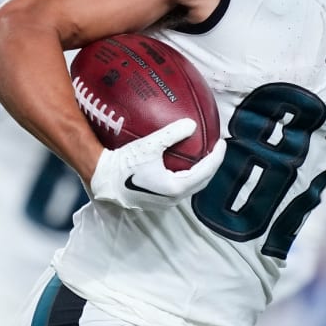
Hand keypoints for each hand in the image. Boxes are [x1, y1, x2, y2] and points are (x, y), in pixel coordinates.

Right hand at [88, 118, 225, 209]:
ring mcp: (164, 201)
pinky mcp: (155, 200)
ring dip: (199, 172)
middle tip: (216, 149)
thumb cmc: (124, 163)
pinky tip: (180, 162)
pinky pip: (178, 187)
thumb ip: (171, 134)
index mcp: (176, 188)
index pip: (206, 171)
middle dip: (211, 165)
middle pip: (201, 182)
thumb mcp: (149, 145)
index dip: (217, 157)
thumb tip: (192, 124)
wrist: (102, 179)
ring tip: (202, 155)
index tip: (222, 142)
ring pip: (190, 186)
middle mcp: (172, 199)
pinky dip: (185, 175)